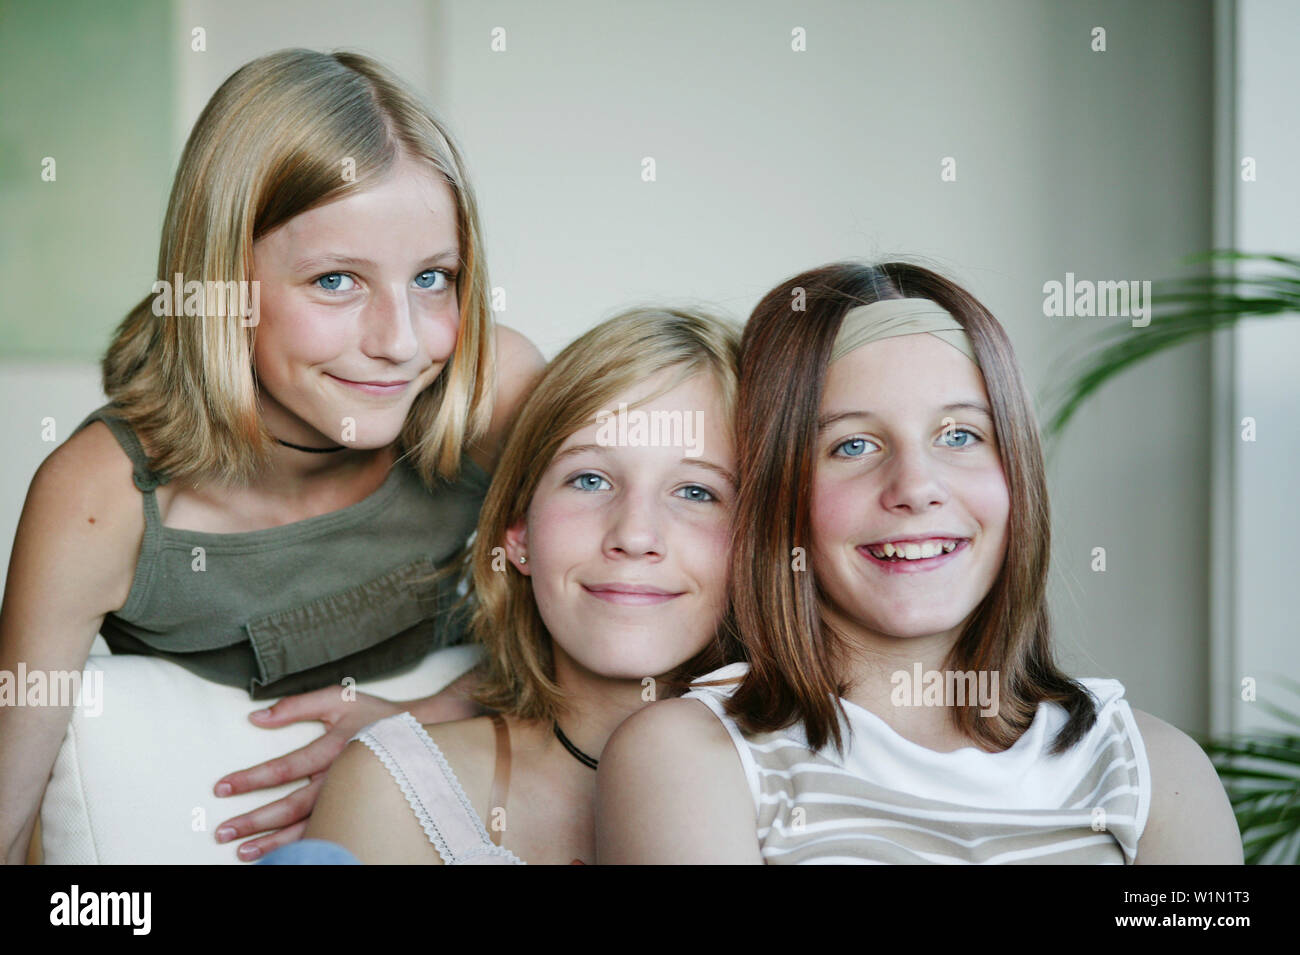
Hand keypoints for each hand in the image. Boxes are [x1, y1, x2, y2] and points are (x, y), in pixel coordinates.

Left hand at [212, 687, 404, 861]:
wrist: (421, 734)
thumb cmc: (375, 715)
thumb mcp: (338, 699)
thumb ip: (296, 705)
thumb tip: (256, 717)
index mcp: (331, 750)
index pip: (283, 768)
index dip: (251, 779)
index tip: (222, 788)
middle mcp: (338, 779)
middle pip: (290, 807)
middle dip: (254, 821)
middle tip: (223, 832)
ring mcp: (348, 799)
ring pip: (308, 828)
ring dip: (274, 843)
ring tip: (245, 853)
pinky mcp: (354, 809)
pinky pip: (326, 832)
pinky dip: (303, 847)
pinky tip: (281, 856)